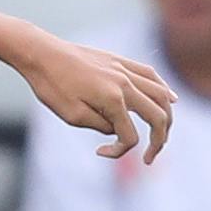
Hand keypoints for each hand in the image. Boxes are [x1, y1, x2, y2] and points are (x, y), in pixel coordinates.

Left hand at [16, 31, 176, 161]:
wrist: (40, 52)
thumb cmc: (51, 86)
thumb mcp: (71, 115)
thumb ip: (100, 125)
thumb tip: (118, 129)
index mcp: (113, 99)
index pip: (130, 136)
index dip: (119, 151)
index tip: (99, 152)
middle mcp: (125, 83)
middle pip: (158, 117)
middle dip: (159, 141)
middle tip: (150, 157)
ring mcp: (124, 70)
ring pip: (161, 95)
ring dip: (167, 118)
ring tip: (162, 134)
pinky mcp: (119, 61)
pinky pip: (151, 75)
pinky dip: (164, 89)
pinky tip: (170, 99)